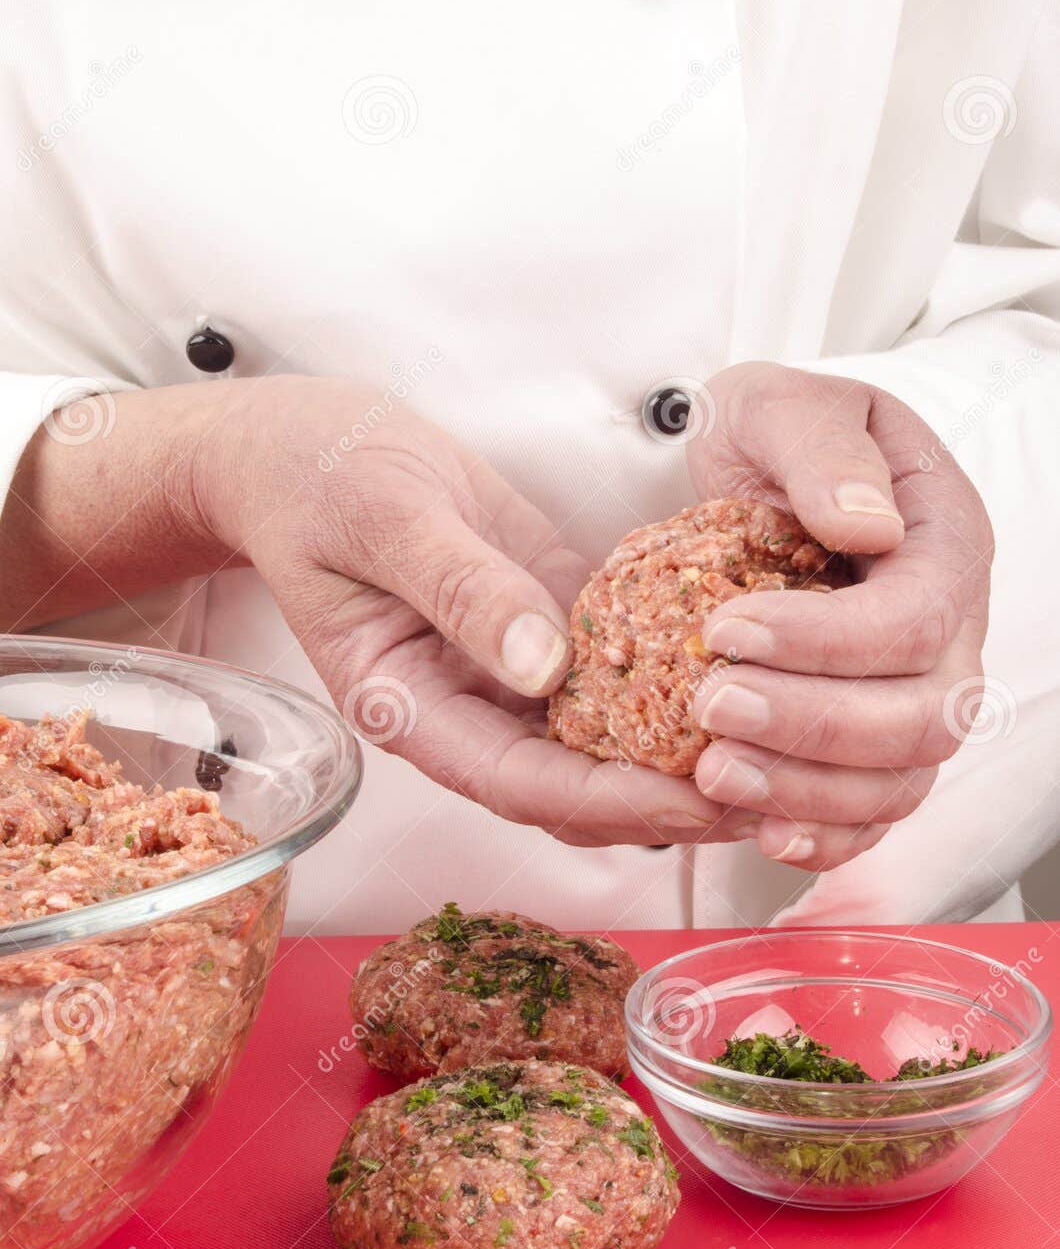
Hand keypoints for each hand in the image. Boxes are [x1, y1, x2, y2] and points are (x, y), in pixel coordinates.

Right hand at [192, 377, 755, 847]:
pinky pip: (617, 675)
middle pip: (575, 790)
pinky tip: (743, 674)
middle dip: (667, 802)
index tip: (690, 799)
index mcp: (410, 706)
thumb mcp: (385, 517)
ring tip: (778, 753)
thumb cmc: (319, 479)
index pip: (518, 784)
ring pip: (604, 746)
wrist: (307, 445)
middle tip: (769, 791)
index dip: (606, 800)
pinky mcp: (548, 626)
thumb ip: (460, 586)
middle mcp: (468, 709)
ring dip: (682, 757)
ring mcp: (511, 675)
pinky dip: (674, 684)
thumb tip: (542, 663)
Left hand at [685, 361, 993, 871]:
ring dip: (808, 790)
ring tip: (713, 774)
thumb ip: (821, 451)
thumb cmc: (772, 434)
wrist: (752, 469)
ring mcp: (917, 693)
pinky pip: (873, 813)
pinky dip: (826, 836)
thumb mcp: (781, 405)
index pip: (917, 619)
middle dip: (814, 724)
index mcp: (944, 542)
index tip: (728, 628)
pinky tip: (762, 834)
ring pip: (901, 779)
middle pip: (921, 716)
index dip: (829, 640)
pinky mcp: (872, 742)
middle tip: (711, 705)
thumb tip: (866, 525)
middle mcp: (950, 630)